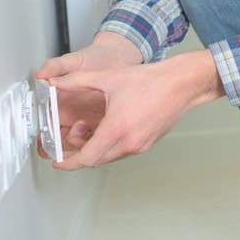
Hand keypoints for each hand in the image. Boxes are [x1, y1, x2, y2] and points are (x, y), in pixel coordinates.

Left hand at [36, 32, 142, 158]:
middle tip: (69, 143)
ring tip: (88, 132)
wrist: (182, 84)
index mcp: (117, 128)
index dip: (68, 162)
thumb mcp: (108, 77)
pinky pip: (123, 152)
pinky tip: (108, 130)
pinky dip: (111, 147)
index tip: (59, 162)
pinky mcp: (148, 144)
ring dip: (96, 150)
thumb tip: (57, 83)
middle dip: (79, 155)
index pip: (86, 157)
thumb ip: (77, 80)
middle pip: (96, 161)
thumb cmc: (151, 80)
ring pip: (110, 157)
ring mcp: (140, 146)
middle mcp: (130, 142)